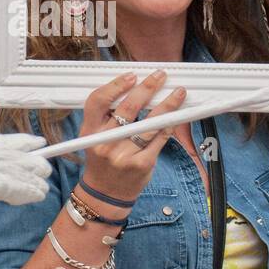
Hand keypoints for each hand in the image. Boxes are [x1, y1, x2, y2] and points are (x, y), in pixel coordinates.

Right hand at [76, 70, 185, 211]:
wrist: (106, 193)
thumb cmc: (103, 159)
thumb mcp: (95, 137)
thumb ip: (108, 116)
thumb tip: (135, 88)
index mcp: (90, 132)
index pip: (97, 101)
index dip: (114, 86)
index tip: (131, 76)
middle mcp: (104, 143)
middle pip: (127, 109)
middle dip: (147, 88)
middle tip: (159, 76)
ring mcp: (123, 155)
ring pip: (150, 123)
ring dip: (167, 105)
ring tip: (178, 93)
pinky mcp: (141, 164)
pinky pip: (160, 139)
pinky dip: (169, 125)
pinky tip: (176, 116)